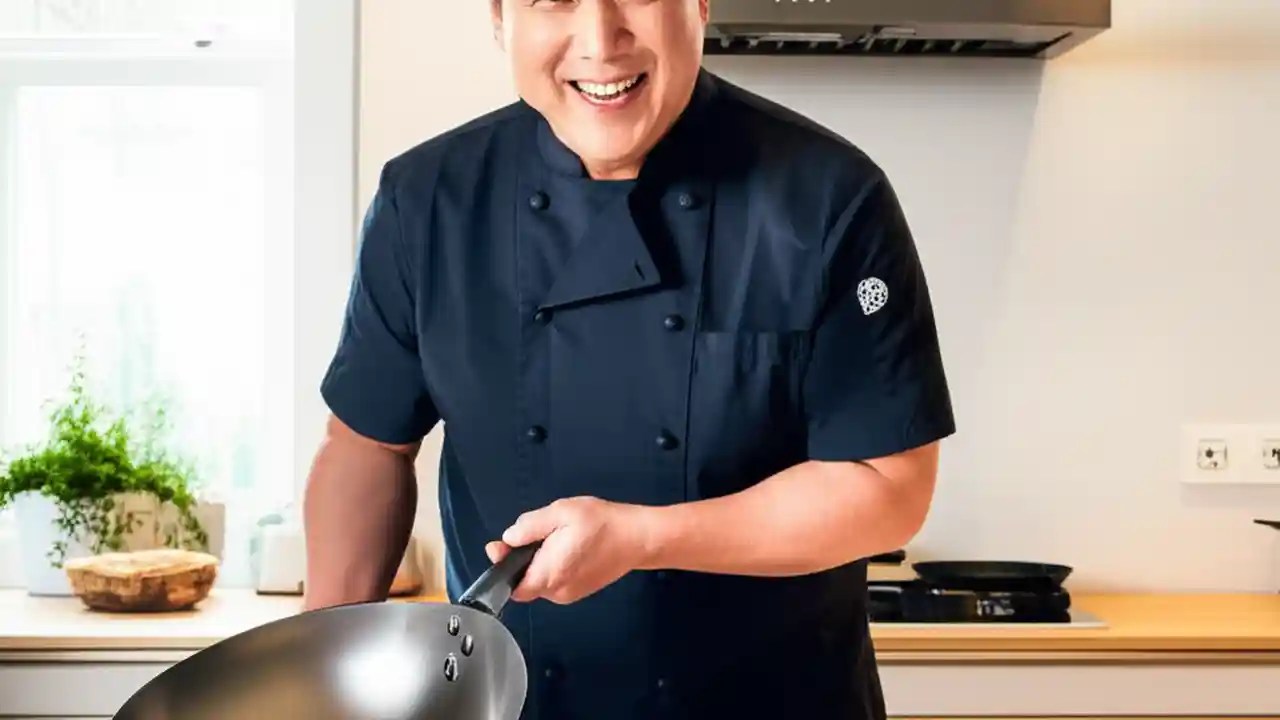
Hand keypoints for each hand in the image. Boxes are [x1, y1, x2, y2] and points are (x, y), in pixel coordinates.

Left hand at [485, 496, 657, 604]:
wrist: (638, 537)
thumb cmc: (601, 523)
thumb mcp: (560, 513)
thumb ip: (529, 526)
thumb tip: (508, 538)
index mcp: (549, 575)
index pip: (511, 587)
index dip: (502, 567)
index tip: (503, 546)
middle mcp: (557, 591)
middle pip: (525, 582)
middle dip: (523, 559)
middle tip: (535, 533)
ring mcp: (570, 594)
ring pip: (541, 580)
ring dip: (540, 561)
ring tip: (557, 536)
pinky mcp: (580, 590)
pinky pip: (556, 580)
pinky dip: (554, 565)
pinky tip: (568, 545)